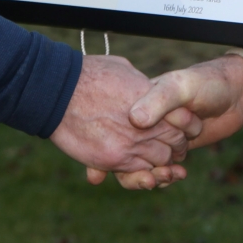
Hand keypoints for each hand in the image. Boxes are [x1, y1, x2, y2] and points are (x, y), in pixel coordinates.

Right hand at [49, 54, 189, 186]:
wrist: (58, 90)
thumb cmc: (88, 74)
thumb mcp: (123, 68)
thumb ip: (140, 83)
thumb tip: (145, 87)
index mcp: (152, 99)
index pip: (184, 119)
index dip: (184, 125)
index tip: (179, 128)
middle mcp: (147, 124)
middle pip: (175, 143)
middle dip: (175, 148)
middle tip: (170, 149)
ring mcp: (131, 144)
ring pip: (160, 162)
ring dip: (160, 164)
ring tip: (156, 162)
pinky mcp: (113, 160)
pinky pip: (136, 173)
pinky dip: (141, 174)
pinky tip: (139, 169)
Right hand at [105, 56, 242, 190]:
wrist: (237, 94)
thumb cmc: (206, 83)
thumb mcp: (181, 86)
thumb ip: (160, 100)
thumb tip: (136, 119)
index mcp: (138, 104)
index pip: (111, 132)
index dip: (104, 153)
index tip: (99, 173)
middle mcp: (143, 123)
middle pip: (121, 156)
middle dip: (130, 173)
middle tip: (148, 180)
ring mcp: (156, 138)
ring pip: (138, 166)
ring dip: (145, 179)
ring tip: (163, 179)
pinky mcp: (172, 150)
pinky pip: (157, 170)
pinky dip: (161, 178)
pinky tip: (173, 178)